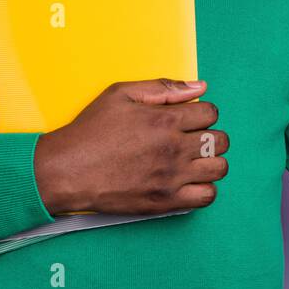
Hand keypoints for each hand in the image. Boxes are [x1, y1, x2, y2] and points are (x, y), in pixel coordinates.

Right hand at [32, 78, 228, 215]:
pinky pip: (207, 196)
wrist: (68, 170)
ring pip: (219, 168)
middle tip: (193, 138)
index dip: (203, 113)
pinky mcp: (166, 202)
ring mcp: (172, 177)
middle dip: (211, 135)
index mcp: (165, 120)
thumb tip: (200, 87)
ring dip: (211, 161)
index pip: (211, 113)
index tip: (190, 119)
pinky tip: (189, 180)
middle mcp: (174, 149)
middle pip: (220, 141)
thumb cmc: (91, 130)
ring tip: (192, 159)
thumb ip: (164, 87)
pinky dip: (204, 188)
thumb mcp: (121, 94)